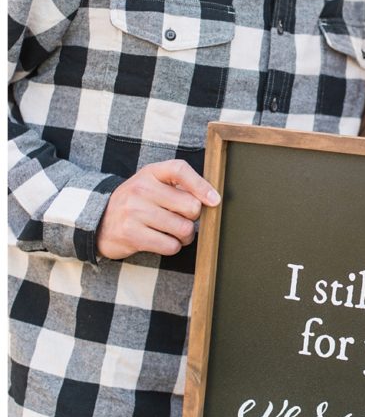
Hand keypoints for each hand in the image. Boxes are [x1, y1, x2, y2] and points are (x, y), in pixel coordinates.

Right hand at [97, 159, 220, 259]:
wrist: (99, 220)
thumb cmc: (137, 202)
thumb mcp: (154, 184)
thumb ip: (181, 186)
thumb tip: (213, 199)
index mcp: (150, 173)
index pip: (179, 170)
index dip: (202, 185)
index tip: (215, 201)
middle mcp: (141, 189)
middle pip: (191, 206)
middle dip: (194, 217)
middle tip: (184, 218)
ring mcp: (134, 212)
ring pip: (184, 229)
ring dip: (186, 235)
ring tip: (175, 232)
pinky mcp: (131, 234)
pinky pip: (170, 245)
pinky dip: (173, 246)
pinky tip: (163, 241)